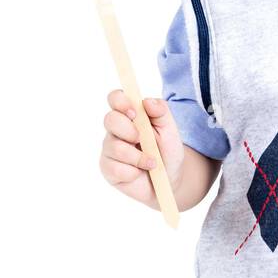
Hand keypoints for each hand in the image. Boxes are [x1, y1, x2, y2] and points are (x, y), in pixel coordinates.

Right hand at [99, 90, 184, 207]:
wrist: (169, 180)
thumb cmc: (167, 151)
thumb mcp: (170, 130)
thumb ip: (161, 112)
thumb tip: (148, 102)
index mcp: (129, 115)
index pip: (115, 98)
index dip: (120, 101)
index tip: (134, 112)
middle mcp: (115, 130)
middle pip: (110, 119)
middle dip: (128, 130)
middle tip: (141, 139)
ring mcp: (109, 149)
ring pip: (115, 147)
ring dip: (137, 157)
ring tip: (151, 163)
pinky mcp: (108, 169)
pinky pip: (115, 168)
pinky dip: (132, 172)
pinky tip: (139, 173)